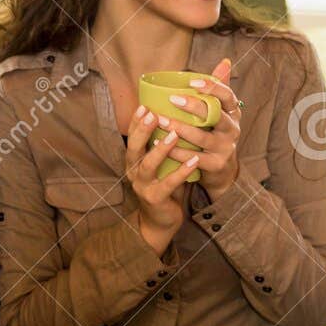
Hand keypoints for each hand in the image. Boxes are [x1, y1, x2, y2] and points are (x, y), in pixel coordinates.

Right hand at [125, 103, 199, 251]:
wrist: (161, 220)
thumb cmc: (164, 186)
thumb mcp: (162, 163)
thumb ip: (164, 145)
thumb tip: (178, 118)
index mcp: (134, 161)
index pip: (132, 138)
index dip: (136, 122)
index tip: (144, 105)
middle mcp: (134, 172)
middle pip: (133, 149)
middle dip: (143, 131)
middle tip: (153, 115)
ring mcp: (143, 186)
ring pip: (148, 165)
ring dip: (161, 149)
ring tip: (174, 134)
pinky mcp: (155, 199)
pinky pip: (168, 183)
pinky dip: (181, 171)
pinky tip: (193, 160)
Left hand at [164, 58, 241, 198]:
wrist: (222, 170)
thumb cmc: (215, 133)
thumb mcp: (221, 112)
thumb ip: (219, 88)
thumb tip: (225, 61)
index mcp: (233, 112)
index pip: (227, 96)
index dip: (212, 87)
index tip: (193, 81)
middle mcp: (233, 129)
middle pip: (215, 115)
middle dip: (194, 106)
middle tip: (172, 99)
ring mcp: (225, 148)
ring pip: (202, 137)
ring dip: (180, 128)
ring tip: (161, 120)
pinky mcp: (216, 165)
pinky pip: (194, 158)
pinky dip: (176, 151)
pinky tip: (161, 142)